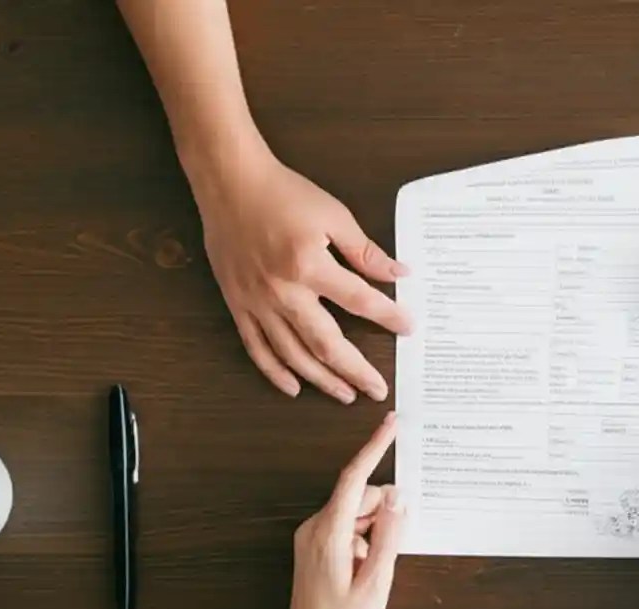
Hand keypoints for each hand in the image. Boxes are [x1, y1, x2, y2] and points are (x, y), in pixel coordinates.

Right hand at [188, 145, 410, 403]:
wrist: (230, 183)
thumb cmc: (283, 193)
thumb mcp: (333, 215)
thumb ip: (365, 251)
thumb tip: (398, 273)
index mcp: (309, 265)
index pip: (359, 300)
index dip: (387, 316)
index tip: (408, 328)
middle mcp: (283, 291)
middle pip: (326, 343)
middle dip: (355, 370)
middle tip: (377, 388)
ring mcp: (257, 302)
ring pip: (292, 354)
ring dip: (321, 379)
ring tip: (345, 394)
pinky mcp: (238, 304)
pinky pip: (256, 347)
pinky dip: (275, 372)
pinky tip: (294, 387)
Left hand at [249, 413, 405, 608]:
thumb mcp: (376, 582)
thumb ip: (389, 535)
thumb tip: (398, 495)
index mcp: (328, 534)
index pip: (353, 479)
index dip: (374, 448)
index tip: (391, 423)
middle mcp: (314, 528)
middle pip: (358, 498)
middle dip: (382, 513)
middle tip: (388, 553)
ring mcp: (311, 537)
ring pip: (354, 513)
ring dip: (373, 531)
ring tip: (372, 571)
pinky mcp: (314, 546)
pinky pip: (346, 527)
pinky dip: (364, 538)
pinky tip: (366, 569)